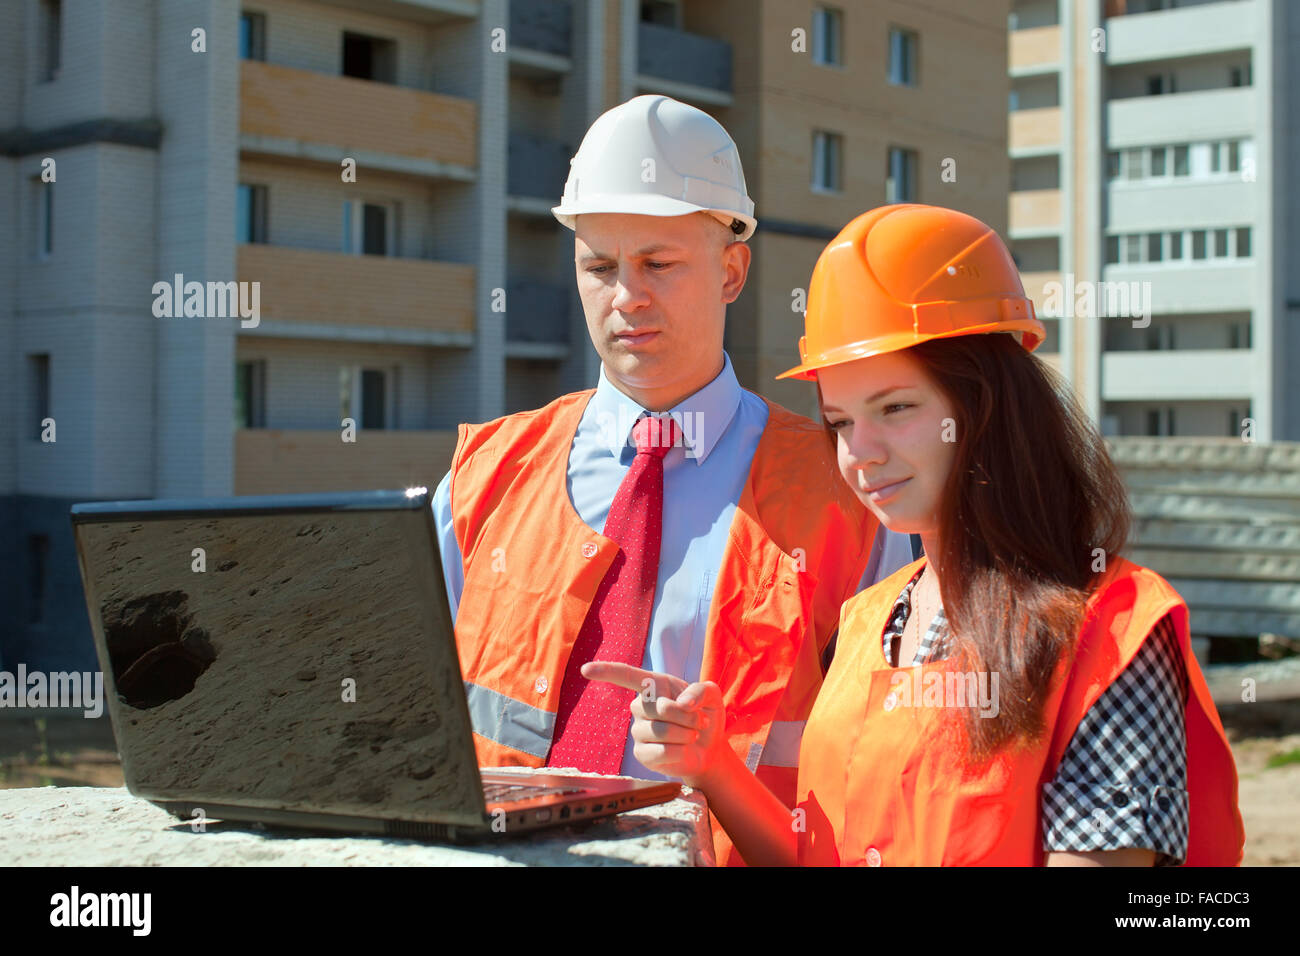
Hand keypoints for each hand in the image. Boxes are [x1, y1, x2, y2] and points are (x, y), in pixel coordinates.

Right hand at [581, 661, 727, 786]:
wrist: (709, 748)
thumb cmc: (705, 716)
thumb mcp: (712, 695)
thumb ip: (700, 691)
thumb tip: (682, 703)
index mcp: (654, 687)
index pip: (626, 676)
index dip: (606, 672)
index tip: (585, 670)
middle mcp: (641, 707)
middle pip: (656, 708)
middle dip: (685, 715)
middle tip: (700, 721)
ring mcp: (639, 731)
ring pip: (660, 730)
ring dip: (685, 733)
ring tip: (693, 735)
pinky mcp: (642, 754)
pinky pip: (659, 752)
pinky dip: (680, 751)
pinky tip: (684, 750)